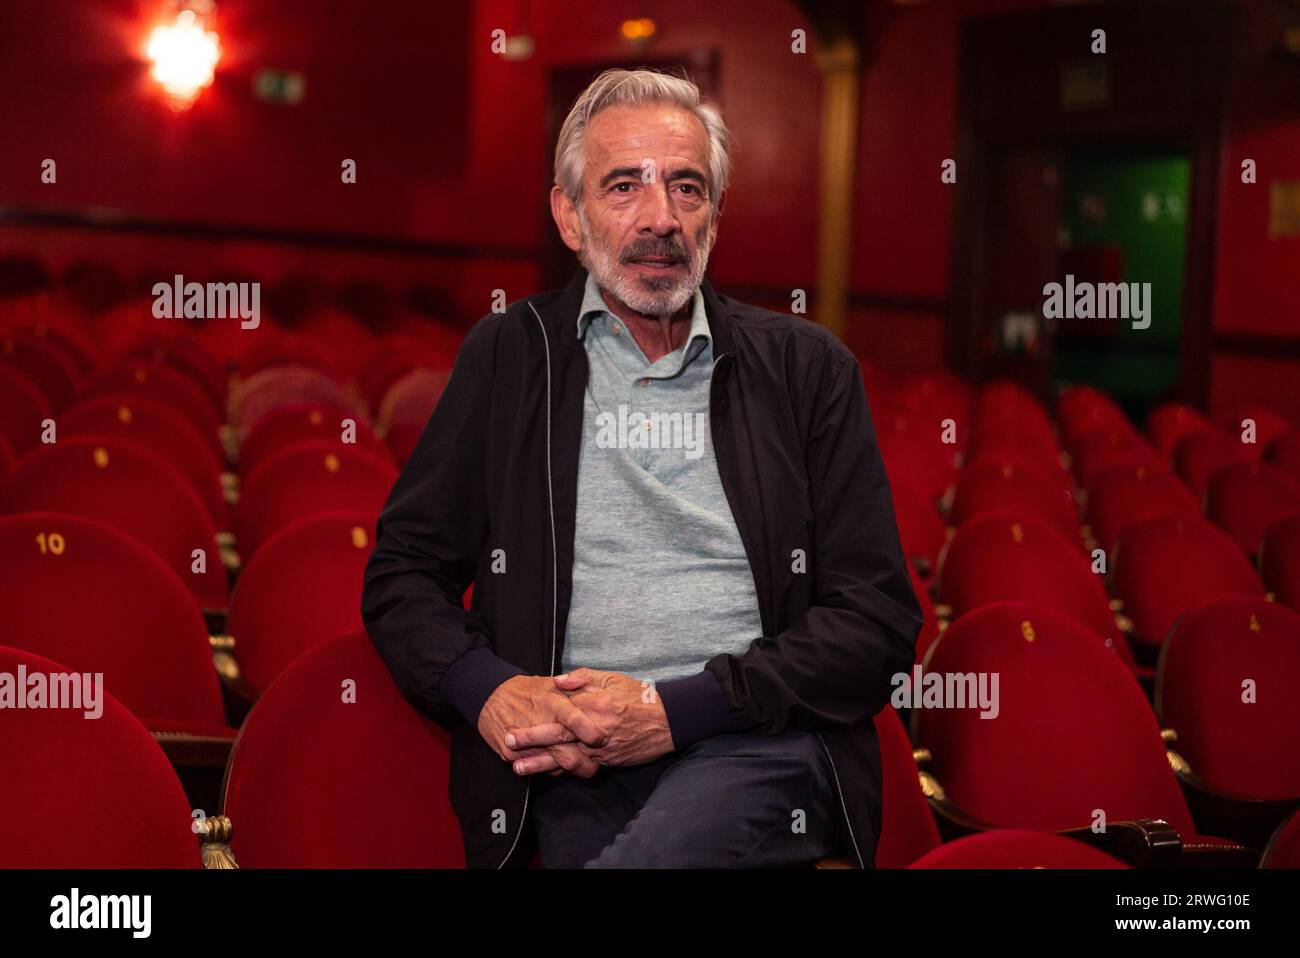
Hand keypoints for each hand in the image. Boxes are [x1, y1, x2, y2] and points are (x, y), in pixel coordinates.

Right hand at [478, 675, 605, 777]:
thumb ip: (574, 689)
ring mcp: (525, 745)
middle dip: (585, 762)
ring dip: (572, 768)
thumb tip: (597, 695)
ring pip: (554, 765)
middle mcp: (538, 726)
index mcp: (550, 704)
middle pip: (566, 753)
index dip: (588, 730)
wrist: (488, 696)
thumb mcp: (550, 683)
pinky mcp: (512, 756)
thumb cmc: (525, 690)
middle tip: (598, 763)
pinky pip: (539, 769)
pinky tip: (562, 765)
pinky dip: (553, 768)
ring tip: (587, 767)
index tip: (601, 738)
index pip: (572, 720)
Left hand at [510, 668, 673, 768]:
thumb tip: (557, 681)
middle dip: (531, 739)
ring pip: (566, 756)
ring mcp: (600, 747)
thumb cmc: (639, 696)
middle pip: (557, 734)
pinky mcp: (608, 760)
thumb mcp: (612, 678)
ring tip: (519, 768)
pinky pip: (582, 767)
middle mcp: (594, 727)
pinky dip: (564, 771)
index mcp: (593, 703)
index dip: (536, 715)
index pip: (559, 709)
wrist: (668, 720)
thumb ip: (583, 678)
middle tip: (507, 742)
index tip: (513, 716)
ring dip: (541, 763)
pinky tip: (548, 776)